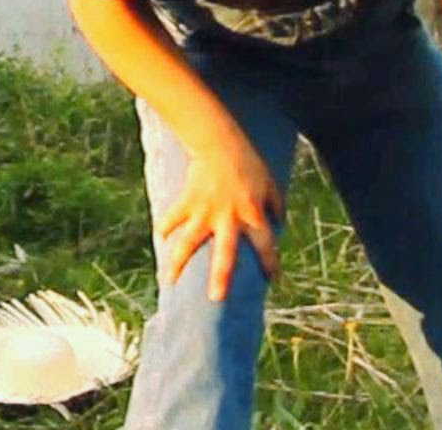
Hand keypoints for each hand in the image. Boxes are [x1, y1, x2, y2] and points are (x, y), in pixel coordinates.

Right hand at [156, 137, 282, 301]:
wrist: (219, 143)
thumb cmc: (248, 163)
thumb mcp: (270, 183)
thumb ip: (276, 204)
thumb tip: (279, 223)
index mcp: (252, 214)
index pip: (265, 244)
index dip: (271, 263)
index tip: (273, 281)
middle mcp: (227, 217)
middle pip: (224, 253)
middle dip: (220, 277)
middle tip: (215, 299)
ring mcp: (204, 211)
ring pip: (188, 241)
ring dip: (177, 262)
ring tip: (168, 280)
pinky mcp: (187, 201)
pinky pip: (173, 217)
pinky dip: (165, 227)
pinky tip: (161, 238)